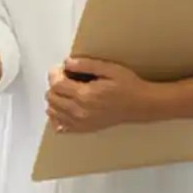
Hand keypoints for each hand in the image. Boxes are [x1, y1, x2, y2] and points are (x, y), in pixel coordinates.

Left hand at [46, 57, 160, 133]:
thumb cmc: (127, 85)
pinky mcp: (85, 129)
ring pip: (53, 112)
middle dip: (54, 85)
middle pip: (51, 98)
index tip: (62, 68)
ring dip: (55, 99)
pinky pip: (61, 126)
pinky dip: (58, 116)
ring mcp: (81, 123)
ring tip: (67, 91)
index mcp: (85, 95)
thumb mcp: (108, 69)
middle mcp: (80, 111)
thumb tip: (67, 62)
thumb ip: (86, 65)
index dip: (55, 73)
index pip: (56, 85)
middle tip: (66, 77)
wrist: (141, 105)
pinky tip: (66, 107)